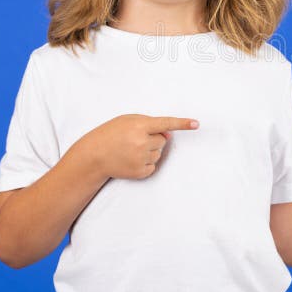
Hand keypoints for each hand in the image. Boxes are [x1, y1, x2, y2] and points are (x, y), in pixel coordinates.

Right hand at [80, 114, 199, 179]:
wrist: (94, 155)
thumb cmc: (111, 134)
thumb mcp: (128, 120)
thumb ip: (149, 123)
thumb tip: (169, 134)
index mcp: (139, 125)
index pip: (166, 123)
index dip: (183, 123)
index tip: (197, 124)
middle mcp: (141, 142)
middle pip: (163, 140)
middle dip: (154, 139)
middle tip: (136, 140)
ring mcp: (140, 158)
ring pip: (159, 153)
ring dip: (150, 150)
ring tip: (131, 150)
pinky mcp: (140, 172)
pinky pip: (154, 166)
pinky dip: (146, 162)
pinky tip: (132, 159)